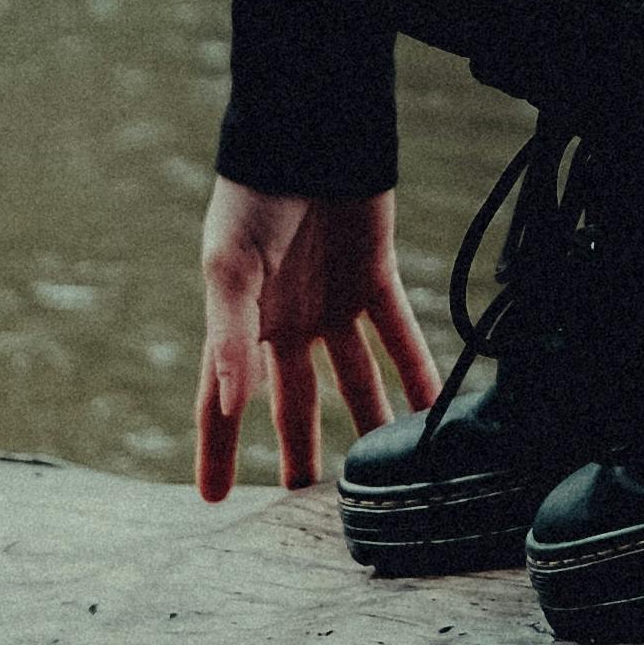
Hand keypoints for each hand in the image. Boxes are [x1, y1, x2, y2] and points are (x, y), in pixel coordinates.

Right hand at [194, 180, 437, 504]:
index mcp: (236, 320)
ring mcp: (330, 301)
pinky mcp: (372, 277)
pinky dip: (415, 371)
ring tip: (381, 477)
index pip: (220, 399)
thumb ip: (229, 337)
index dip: (215, 448)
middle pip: (294, 400)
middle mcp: (283, 320)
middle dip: (299, 453)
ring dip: (366, 423)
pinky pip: (397, 335)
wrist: (307, 133)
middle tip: (309, 511)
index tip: (212, 503)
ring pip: (352, 377)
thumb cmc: (253, 196)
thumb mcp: (230, 267)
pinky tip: (431, 410)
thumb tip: (229, 403)